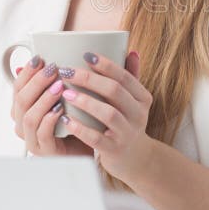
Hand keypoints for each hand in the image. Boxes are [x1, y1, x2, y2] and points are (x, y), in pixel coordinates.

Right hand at [11, 56, 92, 156]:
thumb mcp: (64, 94)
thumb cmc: (75, 119)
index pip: (17, 87)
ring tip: (59, 86)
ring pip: (29, 117)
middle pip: (21, 99)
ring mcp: (32, 139)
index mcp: (23, 109)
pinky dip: (49, 119)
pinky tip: (60, 109)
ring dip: (44, 99)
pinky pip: (42, 134)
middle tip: (53, 68)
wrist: (89, 145)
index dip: (27, 72)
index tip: (40, 57)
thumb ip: (54, 79)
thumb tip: (45, 55)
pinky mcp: (45, 151)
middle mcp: (23, 124)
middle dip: (36, 82)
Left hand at [58, 50, 153, 184]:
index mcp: (142, 98)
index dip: (106, 64)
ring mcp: (127, 133)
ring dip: (85, 101)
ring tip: (65, 93)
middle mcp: (138, 114)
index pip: (125, 76)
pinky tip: (66, 120)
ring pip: (108, 113)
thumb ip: (132, 77)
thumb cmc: (128, 123)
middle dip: (89, 79)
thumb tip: (131, 51)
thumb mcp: (134, 101)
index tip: (85, 54)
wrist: (136, 159)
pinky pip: (97, 138)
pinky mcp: (115, 149)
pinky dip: (81, 128)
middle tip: (66, 71)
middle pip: (115, 91)